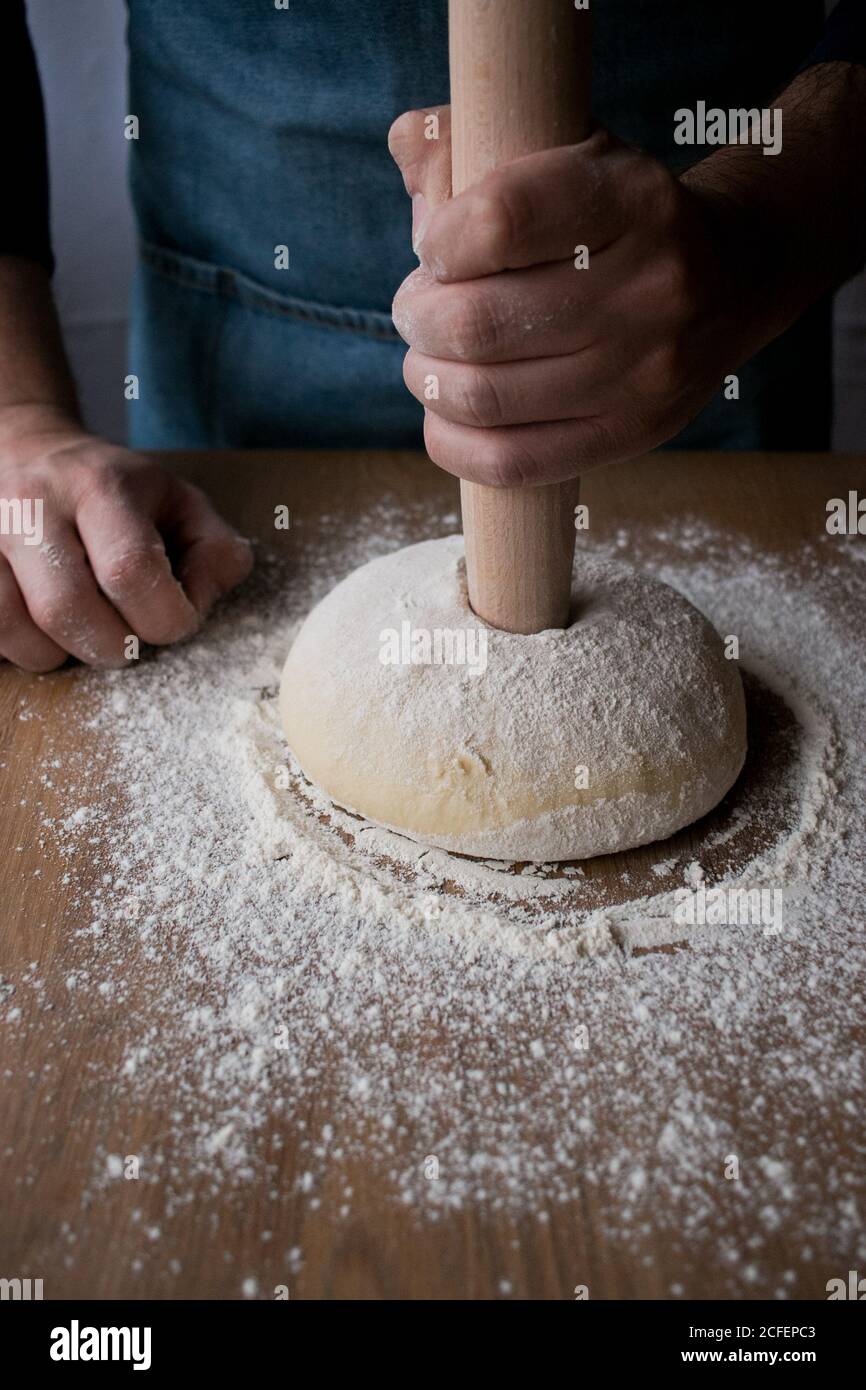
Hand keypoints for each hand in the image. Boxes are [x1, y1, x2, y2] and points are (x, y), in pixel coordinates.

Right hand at [0, 405, 251, 669]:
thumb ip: (217, 552)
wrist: (32, 450)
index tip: (173, 619)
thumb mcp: (184, 504)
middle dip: (110, 646)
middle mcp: (32, 504)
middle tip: (127, 639)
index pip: (130, 570)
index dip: (164, 618)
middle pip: (66, 609)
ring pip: (13, 628)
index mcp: (100, 487)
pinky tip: (42, 629)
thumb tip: (202, 598)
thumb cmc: (117, 492)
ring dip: (57, 653)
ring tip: (80, 629)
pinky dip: (19, 647)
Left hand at [389, 108, 770, 486]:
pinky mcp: (632, 433)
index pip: (498, 222)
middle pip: (478, 323)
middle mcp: (649, 287)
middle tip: (417, 310)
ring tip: (429, 359)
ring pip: (485, 396)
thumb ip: (476, 141)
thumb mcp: (566, 150)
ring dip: (428, 379)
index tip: (434, 249)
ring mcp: (644, 371)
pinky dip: (452, 442)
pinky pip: (512, 462)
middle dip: (419, 319)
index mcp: (630, 197)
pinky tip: (444, 416)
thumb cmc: (614, 215)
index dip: (439, 242)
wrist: (732, 281)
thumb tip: (408, 148)